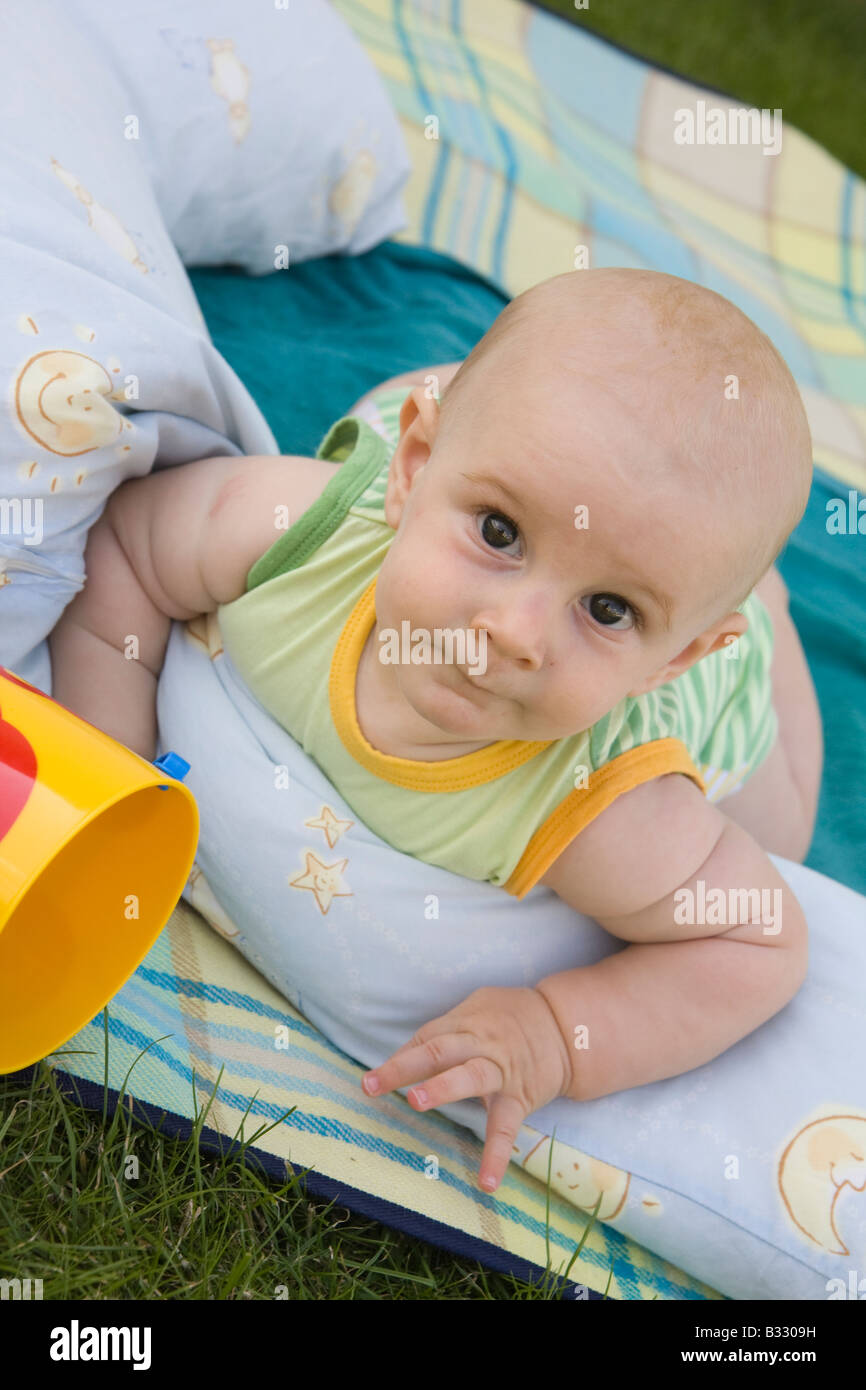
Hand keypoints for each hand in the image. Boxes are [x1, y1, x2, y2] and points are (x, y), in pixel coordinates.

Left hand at [361, 986, 572, 1193]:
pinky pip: (506, 1127)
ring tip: (417, 1101)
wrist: (566, 1027)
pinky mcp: (519, 1097)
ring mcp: (500, 1071)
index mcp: (465, 1024)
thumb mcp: (477, 1009)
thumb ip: (445, 1031)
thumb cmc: (511, 1018)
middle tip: (375, 1083)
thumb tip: (407, 1054)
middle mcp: (480, 1044)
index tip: (372, 1079)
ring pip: (470, 1076)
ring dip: (442, 1087)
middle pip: (439, 1051)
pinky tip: (487, 1183)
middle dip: (406, 1067)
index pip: (426, 1040)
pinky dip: (496, 1155)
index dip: (399, 1059)